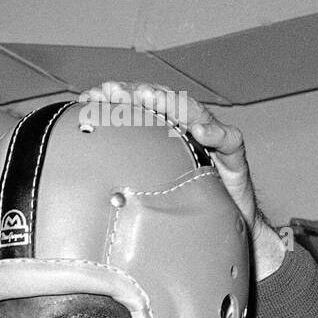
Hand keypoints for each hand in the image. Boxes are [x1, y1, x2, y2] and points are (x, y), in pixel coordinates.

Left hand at [82, 80, 285, 277]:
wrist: (230, 227)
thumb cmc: (186, 210)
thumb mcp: (148, 197)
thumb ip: (126, 185)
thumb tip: (83, 191)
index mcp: (164, 138)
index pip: (138, 111)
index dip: (115, 102)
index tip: (89, 99)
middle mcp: (187, 132)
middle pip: (162, 104)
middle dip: (135, 94)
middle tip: (112, 90)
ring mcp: (212, 140)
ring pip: (193, 113)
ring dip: (170, 103)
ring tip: (150, 98)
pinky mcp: (234, 155)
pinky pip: (228, 140)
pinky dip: (215, 133)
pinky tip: (199, 132)